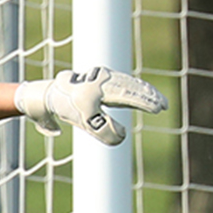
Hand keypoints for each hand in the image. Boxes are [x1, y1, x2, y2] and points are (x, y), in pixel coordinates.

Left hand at [16, 67, 167, 145]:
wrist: (48, 93)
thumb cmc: (66, 108)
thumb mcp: (84, 122)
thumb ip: (103, 131)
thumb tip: (123, 135)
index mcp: (95, 90)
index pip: (125, 95)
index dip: (143, 102)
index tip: (158, 109)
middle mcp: (100, 80)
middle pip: (129, 87)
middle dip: (147, 96)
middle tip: (163, 106)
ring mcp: (102, 77)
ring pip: (127, 83)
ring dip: (144, 92)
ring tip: (159, 102)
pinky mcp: (103, 78)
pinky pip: (123, 82)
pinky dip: (136, 88)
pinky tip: (145, 94)